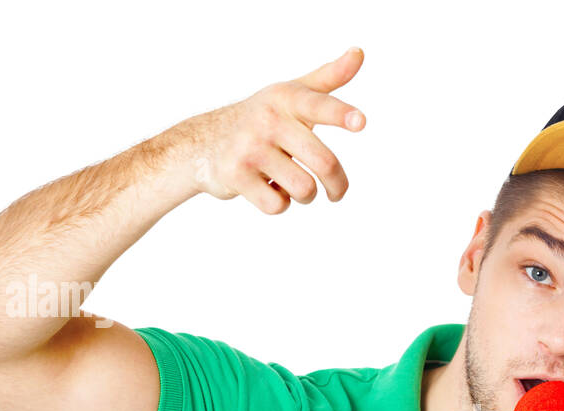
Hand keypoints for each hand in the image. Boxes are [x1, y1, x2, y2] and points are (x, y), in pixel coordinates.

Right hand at [185, 48, 366, 211]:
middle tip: (337, 193)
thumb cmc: (262, 119)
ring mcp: (250, 147)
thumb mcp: (292, 94)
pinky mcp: (235, 174)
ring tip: (294, 185)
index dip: (340, 114)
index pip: (318, 105)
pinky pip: (277, 205)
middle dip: (338, 185)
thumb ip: (329, 78)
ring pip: (304, 188)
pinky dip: (279, 203)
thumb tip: (359, 52)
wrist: (202, 142)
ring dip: (306, 195)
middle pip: (324, 162)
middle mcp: (268, 119)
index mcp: (287, 99)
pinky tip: (268, 188)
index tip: (361, 122)